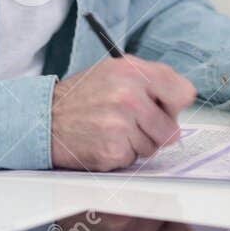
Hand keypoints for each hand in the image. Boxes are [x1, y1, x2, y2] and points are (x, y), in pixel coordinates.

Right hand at [50, 55, 196, 170]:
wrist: (45, 118)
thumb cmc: (82, 97)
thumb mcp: (115, 71)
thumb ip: (150, 80)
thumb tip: (180, 100)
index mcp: (133, 71)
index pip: (184, 92)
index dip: (174, 104)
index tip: (162, 107)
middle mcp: (129, 95)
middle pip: (172, 128)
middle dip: (156, 130)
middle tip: (132, 122)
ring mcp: (121, 124)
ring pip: (154, 147)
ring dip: (138, 143)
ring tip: (115, 130)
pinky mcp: (113, 149)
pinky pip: (135, 159)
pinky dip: (123, 155)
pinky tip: (105, 141)